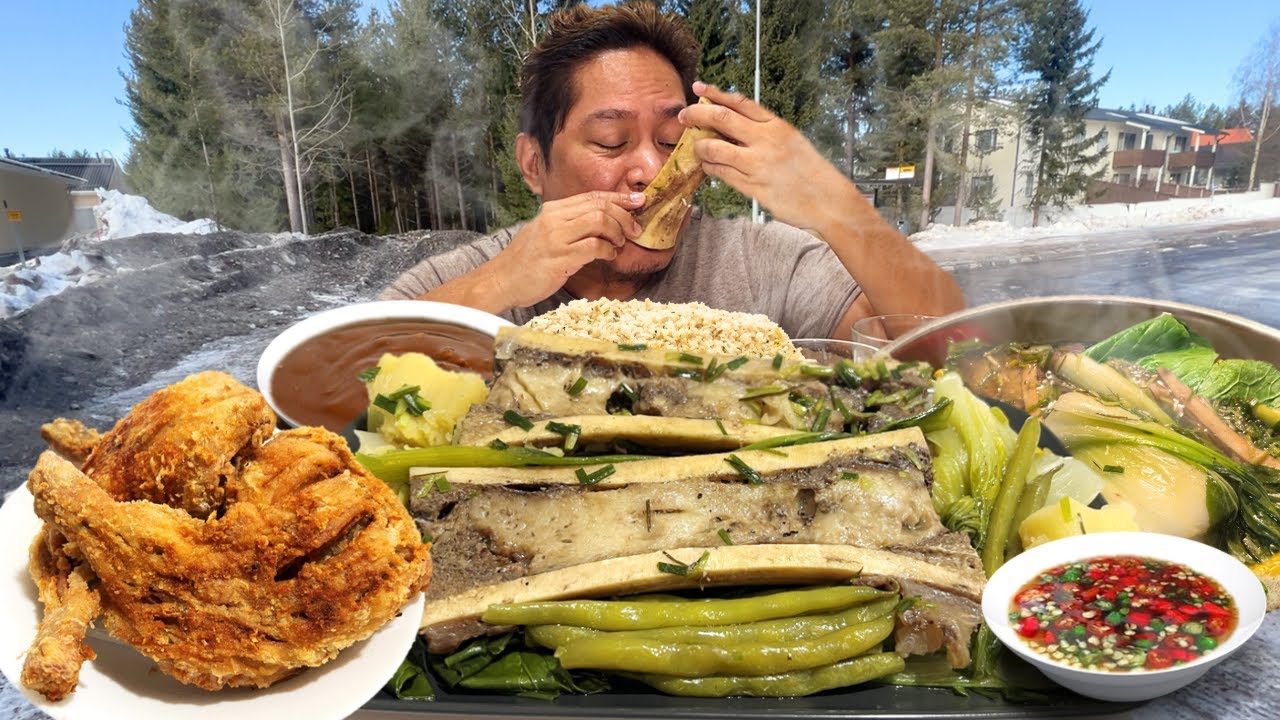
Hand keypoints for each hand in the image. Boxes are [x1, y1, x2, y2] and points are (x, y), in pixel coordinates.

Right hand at [489, 191, 644, 307]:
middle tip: (635, 228)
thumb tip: (600, 222)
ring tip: (620, 243)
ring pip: (599, 221)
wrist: (500, 281)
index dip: (618, 198)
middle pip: (599, 206)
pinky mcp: (560, 258)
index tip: (637, 201)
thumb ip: (567, 225)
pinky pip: (594, 247)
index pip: (592, 197)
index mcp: (551, 210)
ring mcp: (556, 238)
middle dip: (624, 215)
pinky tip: (609, 255)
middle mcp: (553, 219)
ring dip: (617, 232)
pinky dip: (607, 250)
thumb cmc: (524, 261)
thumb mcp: (544, 233)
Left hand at [679, 81, 853, 230]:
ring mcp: (757, 164)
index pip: (739, 102)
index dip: (715, 93)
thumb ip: (763, 131)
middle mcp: (766, 140)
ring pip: (714, 148)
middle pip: (721, 118)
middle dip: (696, 115)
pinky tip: (708, 166)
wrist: (828, 201)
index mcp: (776, 126)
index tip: (698, 88)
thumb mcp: (791, 140)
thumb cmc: (810, 172)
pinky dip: (709, 167)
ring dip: (699, 146)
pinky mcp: (752, 187)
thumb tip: (731, 123)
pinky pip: (720, 173)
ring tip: (697, 147)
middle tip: (684, 116)